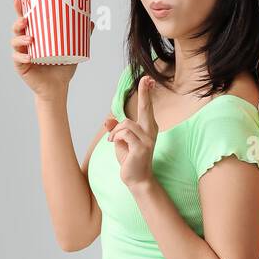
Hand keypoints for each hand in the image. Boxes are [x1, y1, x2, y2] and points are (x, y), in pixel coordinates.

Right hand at [10, 0, 94, 99]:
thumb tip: (91, 22)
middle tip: (25, 19)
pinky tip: (30, 56)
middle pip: (17, 28)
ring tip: (30, 38)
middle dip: (18, 21)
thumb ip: (81, 36)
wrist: (58, 87)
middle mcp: (26, 43)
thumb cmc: (62, 68)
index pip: (26, 19)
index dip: (20, 9)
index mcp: (35, 35)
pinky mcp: (21, 66)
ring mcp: (22, 54)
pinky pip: (18, 58)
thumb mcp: (72, 50)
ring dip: (20, 38)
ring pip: (15, 42)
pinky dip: (23, 56)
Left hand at [108, 75, 158, 189]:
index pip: (147, 107)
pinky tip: (113, 143)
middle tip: (146, 78)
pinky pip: (124, 134)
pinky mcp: (141, 147)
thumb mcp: (120, 142)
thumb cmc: (130, 160)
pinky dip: (115, 137)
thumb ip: (116, 130)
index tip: (147, 79)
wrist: (137, 180)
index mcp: (148, 128)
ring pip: (126, 124)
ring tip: (111, 140)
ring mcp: (148, 140)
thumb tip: (108, 121)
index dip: (146, 93)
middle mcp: (150, 131)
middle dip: (145, 93)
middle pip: (145, 107)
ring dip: (115, 131)